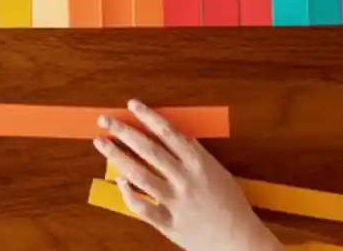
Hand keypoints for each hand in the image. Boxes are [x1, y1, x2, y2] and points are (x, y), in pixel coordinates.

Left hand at [93, 100, 280, 250]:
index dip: (148, 117)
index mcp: (199, 163)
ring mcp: (176, 202)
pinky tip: (120, 182)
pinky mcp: (170, 224)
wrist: (240, 241)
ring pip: (141, 175)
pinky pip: (143, 208)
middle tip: (106, 120)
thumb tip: (172, 134)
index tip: (132, 105)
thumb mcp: (217, 172)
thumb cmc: (231, 205)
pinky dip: (129, 194)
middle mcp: (186, 179)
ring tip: (101, 143)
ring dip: (118, 157)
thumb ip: (194, 154)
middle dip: (125, 132)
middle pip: (149, 149)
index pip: (169, 132)